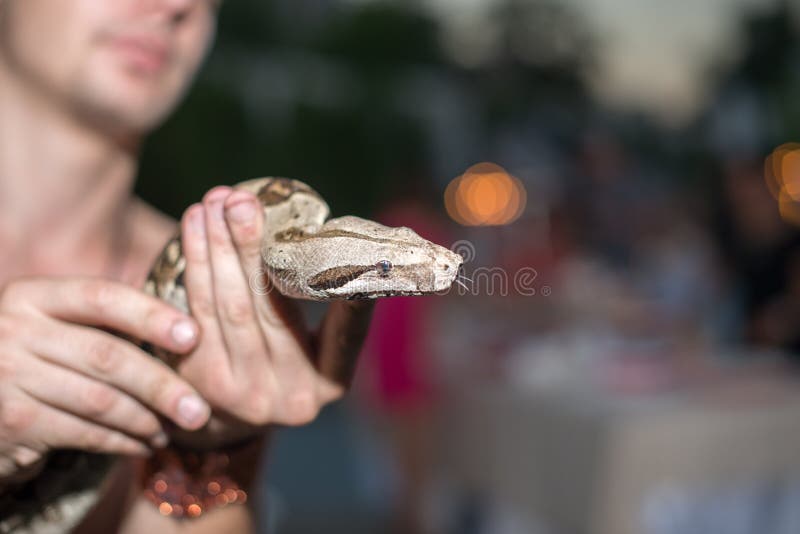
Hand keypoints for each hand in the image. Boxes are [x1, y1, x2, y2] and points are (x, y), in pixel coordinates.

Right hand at [0, 277, 211, 485]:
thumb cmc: (35, 357)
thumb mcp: (57, 326)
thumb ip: (104, 322)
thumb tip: (187, 333)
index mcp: (34, 296)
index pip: (102, 297)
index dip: (151, 315)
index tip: (193, 336)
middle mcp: (14, 330)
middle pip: (108, 356)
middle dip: (162, 386)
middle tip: (199, 410)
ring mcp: (7, 376)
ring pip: (100, 400)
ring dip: (146, 420)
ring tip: (173, 430)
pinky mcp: (12, 421)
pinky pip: (83, 432)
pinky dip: (121, 441)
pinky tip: (143, 445)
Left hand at [171, 186, 372, 446]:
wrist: (224, 416)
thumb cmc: (279, 358)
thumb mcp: (311, 350)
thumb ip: (327, 311)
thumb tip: (334, 241)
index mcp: (328, 383)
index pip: (347, 334)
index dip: (353, 296)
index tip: (360, 252)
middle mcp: (290, 395)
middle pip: (269, 308)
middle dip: (250, 247)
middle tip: (242, 201)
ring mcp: (242, 393)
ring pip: (227, 307)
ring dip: (217, 247)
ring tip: (214, 202)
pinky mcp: (200, 381)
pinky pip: (195, 312)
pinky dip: (194, 264)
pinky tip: (195, 229)